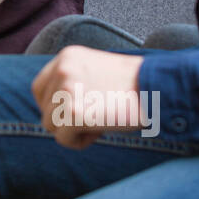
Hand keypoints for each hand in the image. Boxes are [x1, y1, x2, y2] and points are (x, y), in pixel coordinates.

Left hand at [31, 45, 145, 149]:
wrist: (160, 89)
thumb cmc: (134, 85)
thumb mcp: (96, 71)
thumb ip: (72, 82)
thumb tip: (53, 109)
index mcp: (67, 57)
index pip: (39, 87)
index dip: (53, 105)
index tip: (74, 112)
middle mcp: (62, 69)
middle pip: (44, 108)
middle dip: (66, 119)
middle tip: (96, 116)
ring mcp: (65, 90)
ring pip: (51, 125)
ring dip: (74, 130)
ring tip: (100, 121)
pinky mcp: (73, 113)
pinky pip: (63, 139)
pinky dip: (80, 142)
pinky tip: (100, 130)